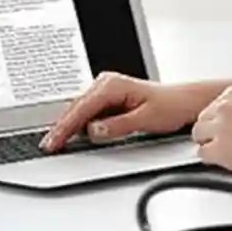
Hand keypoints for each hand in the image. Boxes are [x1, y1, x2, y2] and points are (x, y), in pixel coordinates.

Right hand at [40, 72, 199, 151]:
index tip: (54, 141)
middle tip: (48, 146)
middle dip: (61, 128)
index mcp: (113, 85)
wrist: (183, 102)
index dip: (66, 127)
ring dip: (68, 126)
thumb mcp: (145, 119)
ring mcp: (106, 90)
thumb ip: (118, 126)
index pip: (82, 108)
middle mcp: (106, 83)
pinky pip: (87, 112)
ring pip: (79, 110)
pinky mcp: (107, 98)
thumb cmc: (170, 106)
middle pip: (76, 108)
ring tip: (55, 143)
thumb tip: (94, 130)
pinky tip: (70, 135)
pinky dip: (78, 123)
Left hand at [191, 86, 231, 178]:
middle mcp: (223, 107)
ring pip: (199, 136)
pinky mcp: (220, 149)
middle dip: (212, 133)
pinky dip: (213, 159)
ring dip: (211, 145)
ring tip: (231, 151)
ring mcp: (220, 127)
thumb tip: (219, 121)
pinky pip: (202, 154)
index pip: (211, 107)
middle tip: (231, 143)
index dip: (220, 122)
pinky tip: (230, 160)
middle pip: (201, 120)